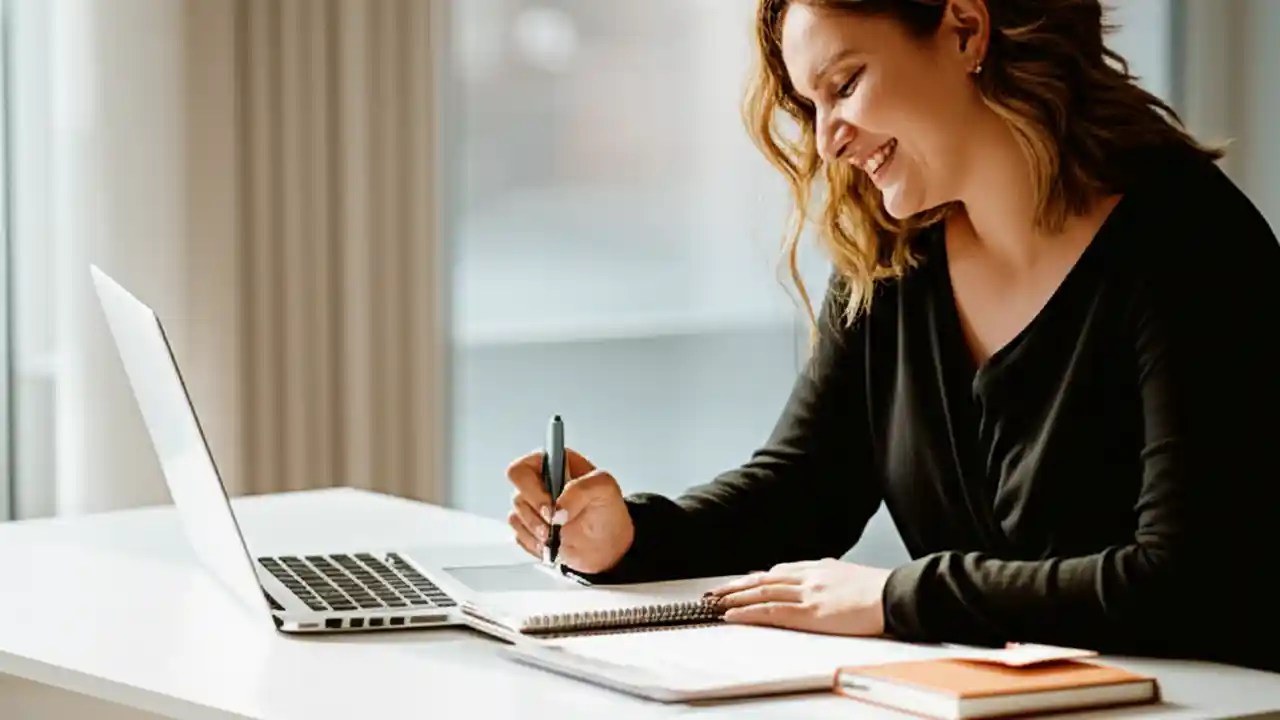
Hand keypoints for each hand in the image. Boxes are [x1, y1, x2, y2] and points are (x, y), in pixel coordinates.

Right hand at [505, 448, 634, 573]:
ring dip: (538, 530)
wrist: (608, 544)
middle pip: (517, 495)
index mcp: (552, 464)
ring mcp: (532, 506)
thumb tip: (558, 507)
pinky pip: (519, 535)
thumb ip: (581, 489)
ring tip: (559, 535)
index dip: (532, 488)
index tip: (551, 504)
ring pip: (517, 516)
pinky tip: (553, 543)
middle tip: (555, 523)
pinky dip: (536, 543)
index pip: (522, 469)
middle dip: (536, 514)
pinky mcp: (529, 528)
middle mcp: (538, 483)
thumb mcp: (604, 487)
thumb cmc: (606, 509)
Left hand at [707, 558, 892, 635]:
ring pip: (761, 593)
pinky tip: (732, 615)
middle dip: (737, 585)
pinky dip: (748, 612)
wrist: (896, 594)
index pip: (780, 571)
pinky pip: (771, 612)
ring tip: (714, 603)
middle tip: (715, 591)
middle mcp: (809, 576)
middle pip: (764, 579)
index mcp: (819, 567)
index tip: (741, 582)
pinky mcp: (810, 613)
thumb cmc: (881, 590)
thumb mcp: (850, 576)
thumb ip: (831, 578)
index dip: (757, 577)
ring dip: (735, 597)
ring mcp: (808, 593)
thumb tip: (822, 582)